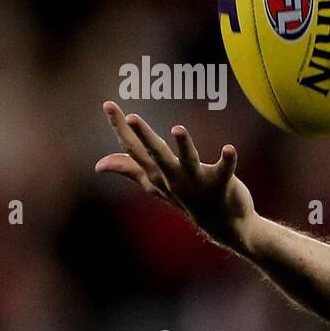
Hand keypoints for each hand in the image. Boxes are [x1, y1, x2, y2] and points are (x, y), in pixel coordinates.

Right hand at [95, 101, 257, 252]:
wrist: (224, 226)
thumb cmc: (188, 199)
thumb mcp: (156, 185)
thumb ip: (131, 170)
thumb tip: (99, 165)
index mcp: (158, 175)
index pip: (134, 150)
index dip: (120, 127)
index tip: (108, 104)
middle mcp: (174, 178)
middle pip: (156, 154)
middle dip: (144, 135)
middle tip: (132, 116)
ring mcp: (197, 183)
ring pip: (189, 161)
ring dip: (184, 146)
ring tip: (178, 129)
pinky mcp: (222, 185)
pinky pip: (225, 171)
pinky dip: (228, 160)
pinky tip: (230, 148)